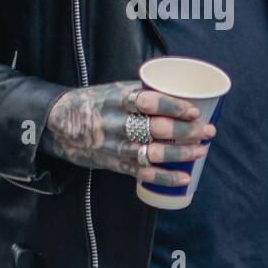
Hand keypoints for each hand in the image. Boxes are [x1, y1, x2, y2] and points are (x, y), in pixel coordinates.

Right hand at [42, 80, 214, 186]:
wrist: (60, 124)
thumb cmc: (95, 103)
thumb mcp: (113, 90)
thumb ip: (141, 92)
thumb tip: (179, 92)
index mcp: (117, 100)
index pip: (148, 101)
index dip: (173, 107)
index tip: (193, 110)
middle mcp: (116, 123)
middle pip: (156, 129)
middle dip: (186, 131)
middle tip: (207, 131)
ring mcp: (115, 146)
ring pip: (153, 152)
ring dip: (181, 153)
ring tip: (201, 151)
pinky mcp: (115, 164)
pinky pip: (143, 174)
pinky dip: (166, 177)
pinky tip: (184, 177)